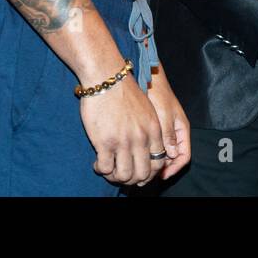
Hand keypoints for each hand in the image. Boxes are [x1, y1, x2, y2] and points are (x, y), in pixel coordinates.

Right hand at [79, 70, 164, 186]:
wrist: (108, 77)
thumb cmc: (125, 92)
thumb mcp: (148, 110)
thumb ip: (151, 131)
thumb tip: (155, 151)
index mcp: (154, 131)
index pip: (159, 164)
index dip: (149, 174)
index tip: (139, 172)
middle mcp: (141, 139)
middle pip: (143, 174)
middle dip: (133, 180)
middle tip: (123, 175)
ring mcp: (123, 142)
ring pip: (124, 176)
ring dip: (116, 178)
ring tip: (109, 170)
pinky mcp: (105, 142)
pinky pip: (105, 168)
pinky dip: (101, 170)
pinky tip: (98, 163)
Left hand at [145, 63, 190, 180]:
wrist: (147, 77)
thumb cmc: (157, 93)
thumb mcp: (164, 114)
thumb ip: (168, 134)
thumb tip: (172, 155)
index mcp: (182, 129)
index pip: (184, 156)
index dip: (174, 168)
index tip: (161, 176)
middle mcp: (174, 132)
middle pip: (172, 158)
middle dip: (160, 168)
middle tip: (145, 176)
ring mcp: (164, 130)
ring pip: (161, 153)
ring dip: (152, 162)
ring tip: (138, 168)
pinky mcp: (153, 128)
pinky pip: (152, 145)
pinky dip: (146, 153)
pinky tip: (134, 156)